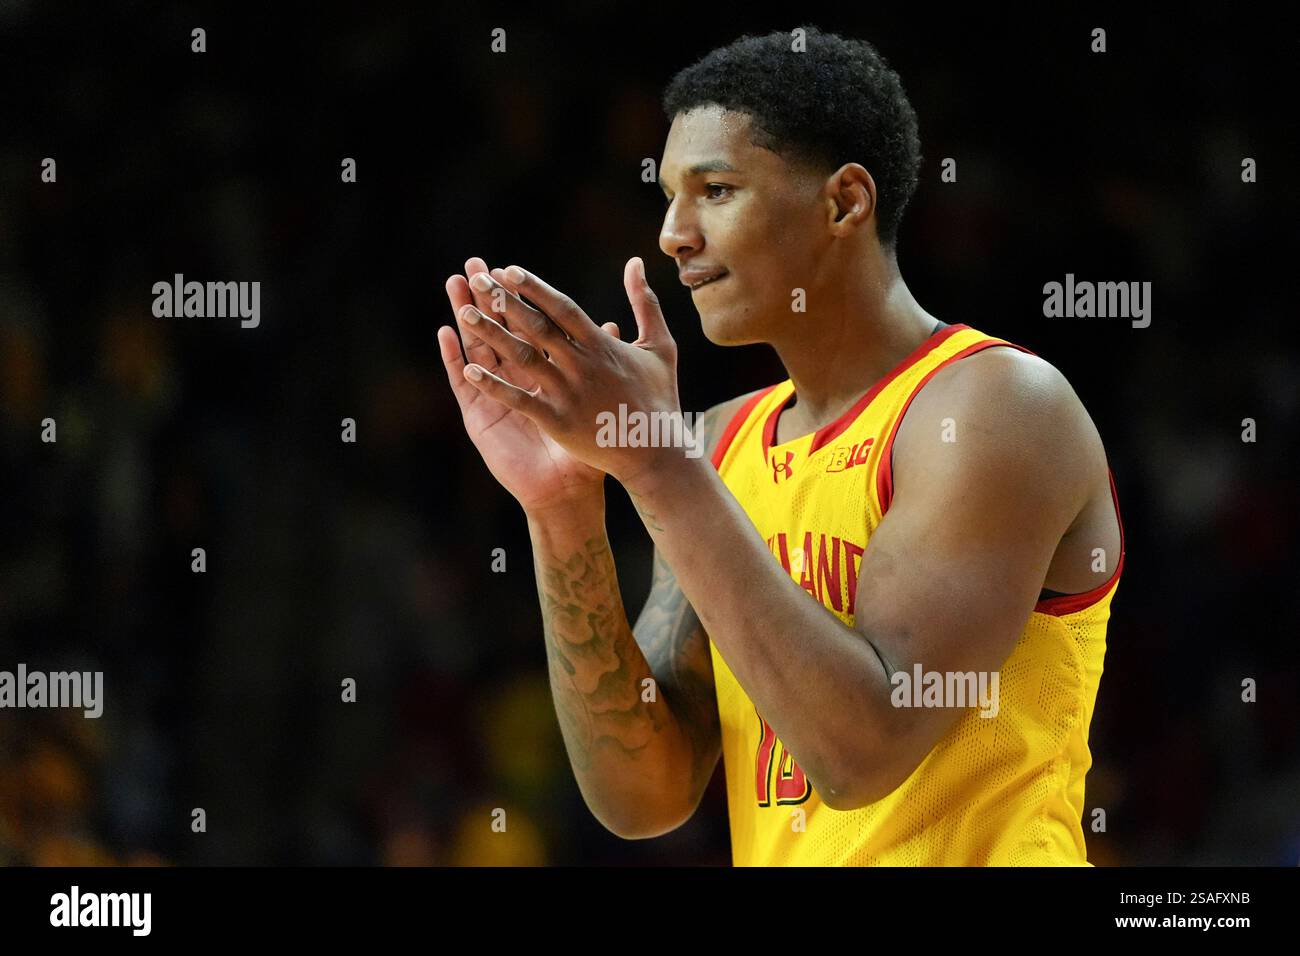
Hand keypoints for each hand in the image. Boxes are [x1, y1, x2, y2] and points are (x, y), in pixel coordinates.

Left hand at [449, 256, 685, 489]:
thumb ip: (645, 302)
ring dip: (491, 333)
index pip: (561, 308)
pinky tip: (469, 371)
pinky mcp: (558, 421)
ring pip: (523, 356)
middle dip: (504, 301)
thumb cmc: (659, 397)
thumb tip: (635, 263)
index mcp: (602, 344)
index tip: (507, 270)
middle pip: (536, 325)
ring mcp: (568, 392)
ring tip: (464, 312)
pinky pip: (520, 399)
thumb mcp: (661, 345)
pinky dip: (494, 385)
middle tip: (476, 279)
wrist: (657, 452)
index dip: (533, 287)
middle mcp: (581, 364)